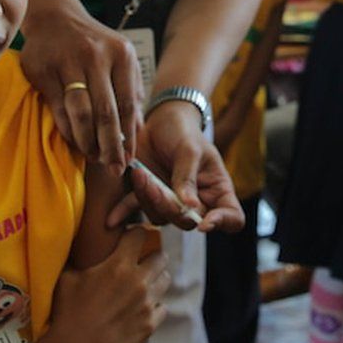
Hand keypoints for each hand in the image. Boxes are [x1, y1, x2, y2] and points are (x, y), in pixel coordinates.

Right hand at [19, 0, 139, 171]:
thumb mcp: (119, 59)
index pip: (128, 104)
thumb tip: (136, 131)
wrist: (55, 18)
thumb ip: (131, 91)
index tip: (129, 160)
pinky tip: (75, 141)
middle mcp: (96, 56)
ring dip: (88, 141)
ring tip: (93, 157)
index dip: (128, 137)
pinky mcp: (42, 69)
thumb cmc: (93, 45)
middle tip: (114, 169)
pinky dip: (68, 129)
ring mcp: (67, 61)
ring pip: (81, 113)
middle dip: (111, 146)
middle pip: (106, 112)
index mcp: (121, 54)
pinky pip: (58, 108)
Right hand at [49, 227, 171, 342]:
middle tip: (142, 263)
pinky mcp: (150, 324)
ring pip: (165, 279)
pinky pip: (163, 307)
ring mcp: (147, 303)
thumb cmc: (68, 312)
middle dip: (151, 256)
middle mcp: (139, 281)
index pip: (140, 234)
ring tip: (144, 285)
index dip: (135, 234)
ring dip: (156, 279)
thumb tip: (76, 247)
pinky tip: (142, 309)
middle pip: (161, 256)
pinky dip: (155, 306)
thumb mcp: (67, 279)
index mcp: (119, 265)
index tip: (131, 238)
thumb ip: (78, 260)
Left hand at [109, 101, 243, 232]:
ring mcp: (171, 199)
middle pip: (188, 221)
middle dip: (170, 208)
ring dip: (148, 200)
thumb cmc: (183, 130)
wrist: (160, 118)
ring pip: (160, 216)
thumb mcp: (189, 149)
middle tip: (157, 186)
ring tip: (141, 175)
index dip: (221, 224)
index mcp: (217, 189)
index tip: (204, 223)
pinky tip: (111, 220)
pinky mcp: (148, 193)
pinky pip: (137, 208)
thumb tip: (189, 206)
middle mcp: (196, 200)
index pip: (232, 217)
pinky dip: (123, 213)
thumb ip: (186, 177)